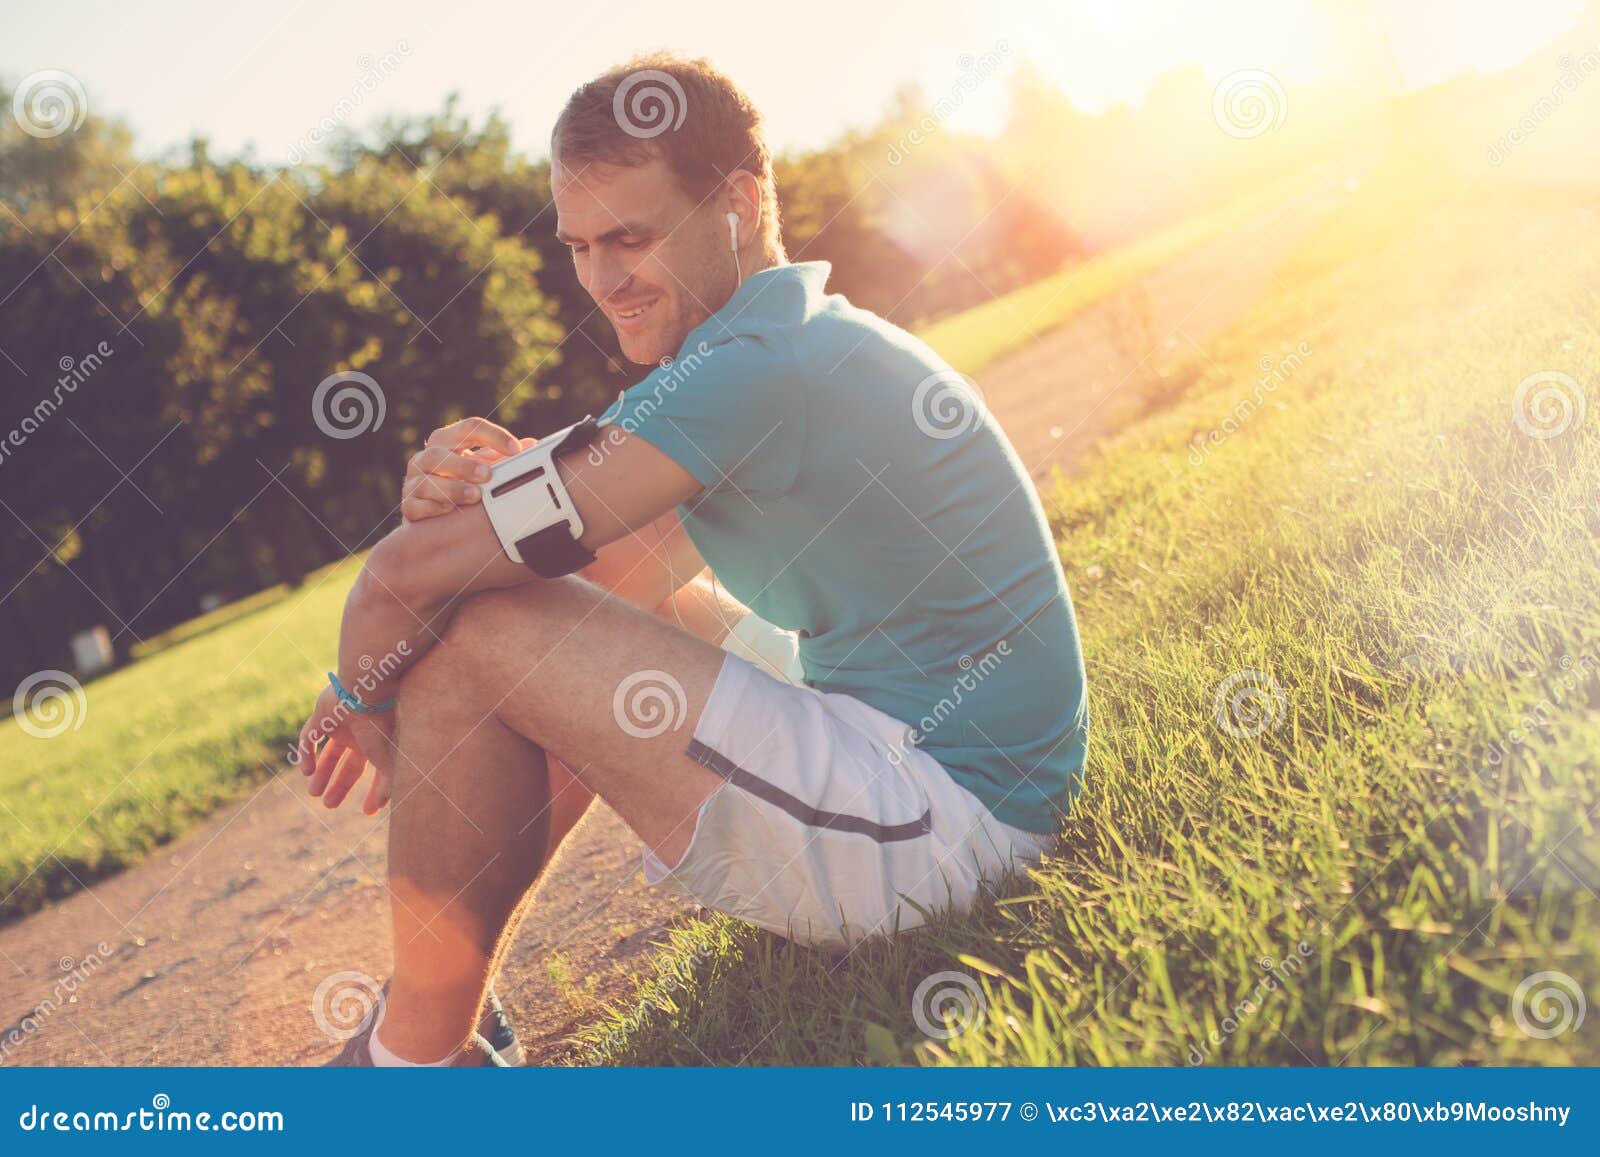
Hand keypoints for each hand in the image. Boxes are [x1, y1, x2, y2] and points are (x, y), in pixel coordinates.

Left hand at [296, 683, 397, 813]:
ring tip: (313, 793)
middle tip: (328, 805)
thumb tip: (383, 807)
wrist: (367, 692)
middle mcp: (361, 733)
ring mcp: (341, 723)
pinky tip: (306, 771)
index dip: (372, 792)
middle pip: (348, 764)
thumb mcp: (389, 762)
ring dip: (320, 773)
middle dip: (339, 785)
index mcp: (379, 743)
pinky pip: (309, 736)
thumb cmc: (383, 726)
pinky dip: (306, 754)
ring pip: (327, 752)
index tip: (366, 811)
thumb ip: (387, 785)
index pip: (375, 772)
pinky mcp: (321, 715)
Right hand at [402, 417, 532, 522]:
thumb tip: (532, 445)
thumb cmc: (461, 481)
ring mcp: (413, 481)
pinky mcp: (408, 504)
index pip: (469, 427)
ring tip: (475, 496)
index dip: (493, 435)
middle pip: (439, 453)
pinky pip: (415, 505)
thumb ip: (502, 456)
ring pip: (426, 481)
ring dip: (452, 489)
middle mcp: (426, 457)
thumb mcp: (482, 465)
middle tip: (487, 475)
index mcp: (447, 441)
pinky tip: (449, 510)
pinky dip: (433, 508)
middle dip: (463, 464)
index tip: (516, 450)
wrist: (432, 512)